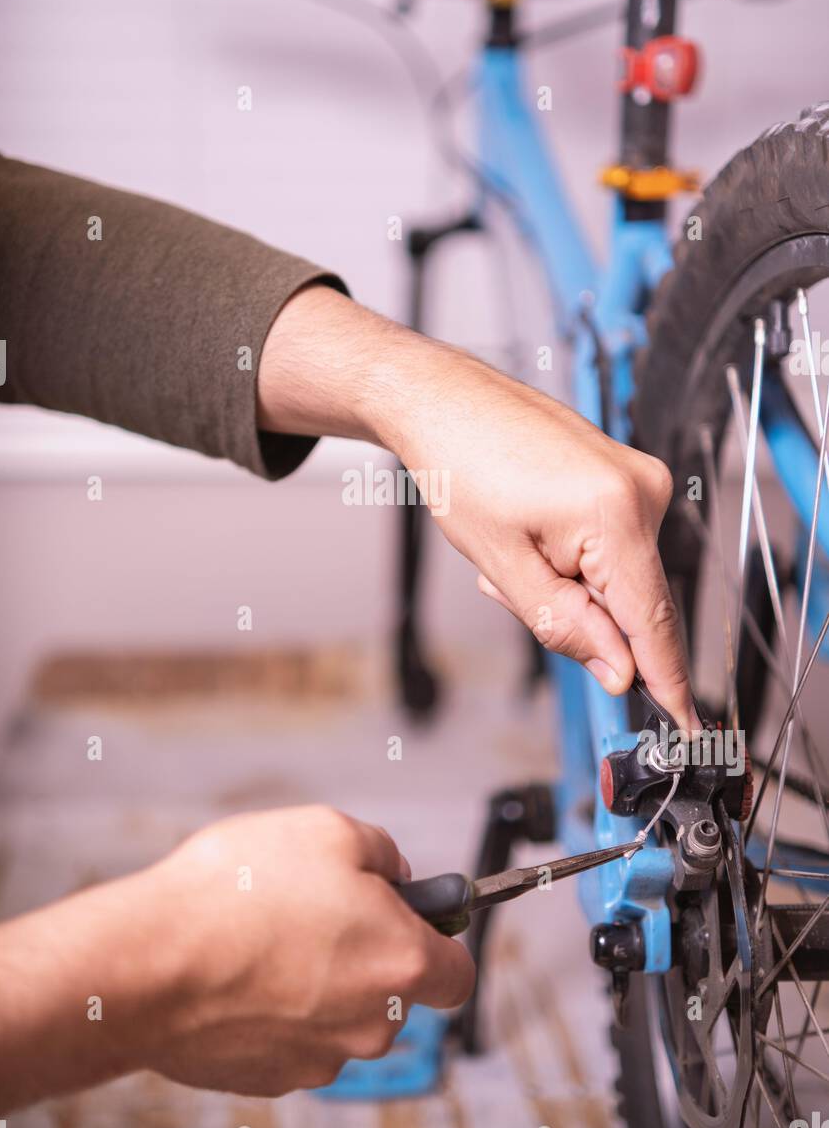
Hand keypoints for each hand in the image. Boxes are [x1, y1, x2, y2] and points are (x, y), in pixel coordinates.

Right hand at [0, 806, 473, 1111]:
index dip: (440, 936)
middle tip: (318, 906)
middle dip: (366, 950)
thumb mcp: (328, 830)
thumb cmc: (238, 893)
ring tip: (263, 933)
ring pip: (338, 1013)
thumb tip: (393, 875)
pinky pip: (289, 1036)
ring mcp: (318, 1058)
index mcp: (401, 963)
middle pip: (393, 991)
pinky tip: (237, 969)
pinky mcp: (267, 1077)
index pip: (457, 972)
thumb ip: (382, 852)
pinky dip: (273, 1007)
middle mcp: (371, 1024)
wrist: (149, 965)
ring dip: (316, 978)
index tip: (414, 914)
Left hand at [258, 285, 697, 728]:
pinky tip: (531, 532)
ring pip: (618, 576)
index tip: (684, 726)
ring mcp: (640, 478)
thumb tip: (620, 672)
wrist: (444, 401)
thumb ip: (566, 626)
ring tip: (515, 548)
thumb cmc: (461, 468)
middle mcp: (644, 491)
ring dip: (568, 583)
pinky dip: (573, 557)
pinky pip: (614, 546)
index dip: (666, 681)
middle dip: (579, 613)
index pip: (653, 620)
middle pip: (632, 601)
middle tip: (517, 584)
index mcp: (616, 514)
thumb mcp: (504, 567)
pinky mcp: (628, 475)